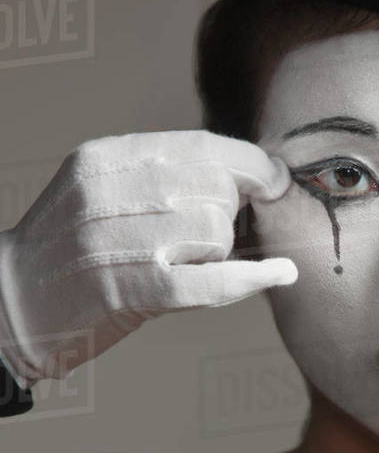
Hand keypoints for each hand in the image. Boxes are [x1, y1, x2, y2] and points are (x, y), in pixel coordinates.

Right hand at [0, 129, 296, 389]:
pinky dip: (251, 280)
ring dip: (221, 252)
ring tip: (187, 262)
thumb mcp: (99, 191)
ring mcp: (116, 241)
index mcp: (104, 158)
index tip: (273, 178)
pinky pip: (210, 281)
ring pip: (216, 231)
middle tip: (209, 235)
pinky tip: (278, 275)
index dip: (249, 163)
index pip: (201, 147)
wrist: (10, 305)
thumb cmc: (69, 251)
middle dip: (230, 213)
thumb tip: (246, 173)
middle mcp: (108, 192)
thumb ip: (159, 175)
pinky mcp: (126, 290)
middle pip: (216, 188)